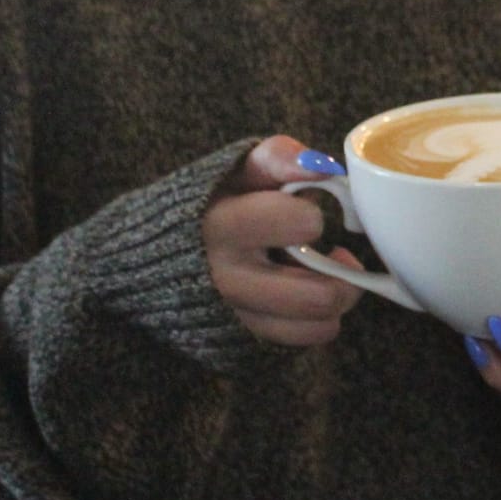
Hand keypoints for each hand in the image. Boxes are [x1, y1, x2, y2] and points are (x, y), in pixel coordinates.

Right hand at [202, 135, 363, 347]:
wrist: (157, 258)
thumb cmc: (213, 206)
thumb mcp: (236, 172)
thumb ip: (278, 159)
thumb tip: (322, 167)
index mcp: (220, 227)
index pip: (297, 225)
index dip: (311, 218)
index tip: (306, 214)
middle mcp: (226, 280)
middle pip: (318, 294)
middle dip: (343, 271)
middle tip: (336, 253)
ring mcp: (237, 317)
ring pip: (319, 323)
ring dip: (337, 297)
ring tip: (326, 274)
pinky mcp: (247, 341)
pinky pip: (307, 338)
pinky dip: (320, 319)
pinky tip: (307, 296)